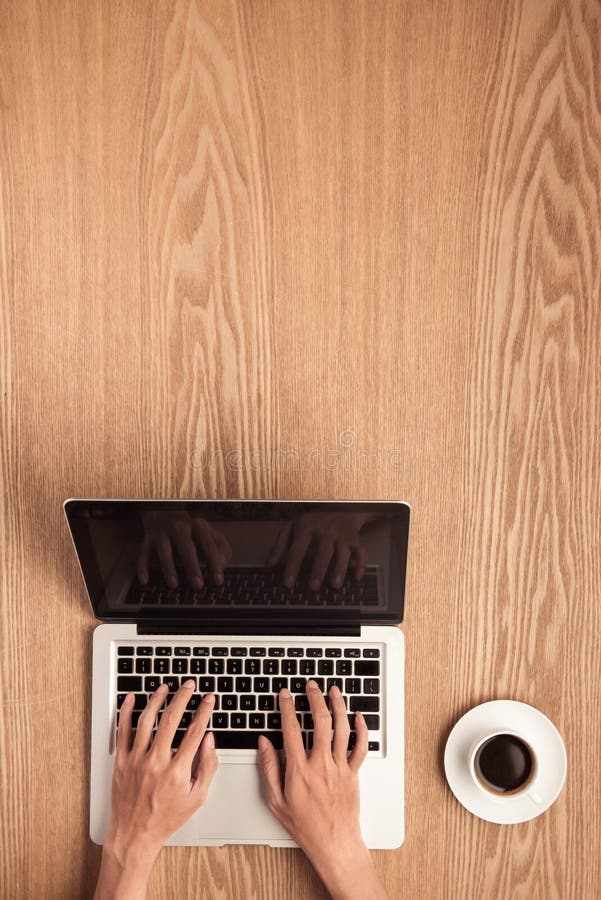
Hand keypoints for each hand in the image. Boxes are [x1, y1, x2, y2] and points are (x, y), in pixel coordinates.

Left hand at [94, 681, 217, 899]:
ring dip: (157, 699)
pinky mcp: (121, 762)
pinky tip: (132, 699)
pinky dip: (126, 712)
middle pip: (171, 719)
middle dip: (183, 697)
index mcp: (177, 771)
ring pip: (147, 720)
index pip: (194, 731)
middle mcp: (156, 762)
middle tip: (189, 685)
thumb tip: (209, 741)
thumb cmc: (166, 818)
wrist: (134, 835)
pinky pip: (122, 731)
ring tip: (165, 688)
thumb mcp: (197, 798)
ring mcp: (136, 760)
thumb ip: (207, 767)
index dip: (204, 711)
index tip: (208, 699)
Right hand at [137, 511, 231, 588]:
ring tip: (174, 585)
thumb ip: (219, 546)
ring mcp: (161, 532)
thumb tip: (223, 564)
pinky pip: (143, 553)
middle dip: (192, 566)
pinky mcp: (147, 538)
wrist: (163, 508)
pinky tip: (144, 580)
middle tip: (197, 585)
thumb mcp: (208, 532)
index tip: (218, 579)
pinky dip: (142, 567)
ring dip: (168, 567)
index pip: (207, 544)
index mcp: (197, 525)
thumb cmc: (190, 527)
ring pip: (164, 550)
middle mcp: (179, 526)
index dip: (214, 562)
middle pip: (186, 547)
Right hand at [258, 682, 387, 899]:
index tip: (285, 695)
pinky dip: (361, 730)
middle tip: (310, 686)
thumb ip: (269, 769)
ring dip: (337, 706)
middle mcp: (321, 764)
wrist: (333, 843)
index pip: (291, 729)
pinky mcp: (353, 773)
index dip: (287, 708)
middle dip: (314, 698)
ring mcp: (339, 767)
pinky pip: (360, 747)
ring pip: (341, 729)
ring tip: (333, 691)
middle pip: (319, 722)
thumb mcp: (276, 800)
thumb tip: (264, 744)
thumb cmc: (305, 825)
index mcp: (299, 770)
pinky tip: (357, 717)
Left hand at [267, 511, 371, 589]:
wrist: (340, 507)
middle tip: (313, 587)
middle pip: (323, 552)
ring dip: (340, 570)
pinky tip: (357, 577)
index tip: (288, 583)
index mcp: (307, 528)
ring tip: (335, 585)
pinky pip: (361, 552)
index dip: (292, 566)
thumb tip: (269, 565)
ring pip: (343, 553)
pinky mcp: (354, 540)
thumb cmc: (313, 520)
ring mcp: (342, 536)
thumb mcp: (293, 526)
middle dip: (318, 570)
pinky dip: (361, 565)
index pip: (298, 548)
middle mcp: (326, 531)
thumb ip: (279, 545)